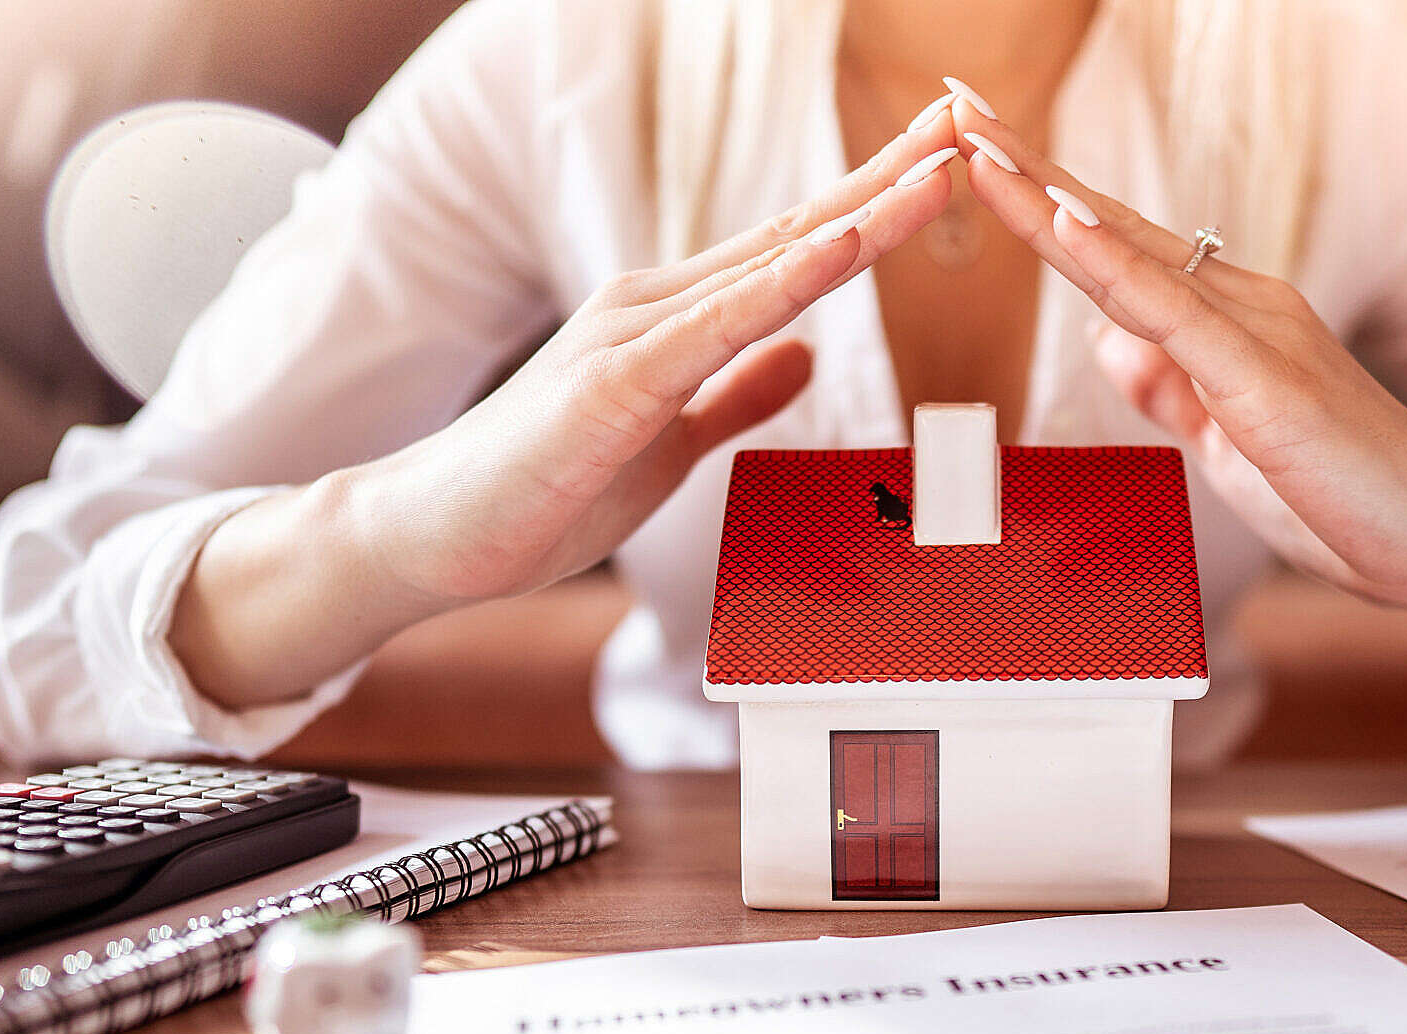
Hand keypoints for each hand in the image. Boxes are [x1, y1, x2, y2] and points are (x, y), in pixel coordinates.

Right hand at [353, 111, 965, 610]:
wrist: (435, 537)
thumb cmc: (542, 492)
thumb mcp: (670, 442)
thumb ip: (734, 394)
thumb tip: (804, 356)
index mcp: (677, 321)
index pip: (796, 249)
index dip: (877, 207)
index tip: (946, 166)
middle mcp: (659, 304)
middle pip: (798, 231)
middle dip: (889, 178)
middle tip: (971, 122)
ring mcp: (634, 333)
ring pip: (773, 263)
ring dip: (865, 213)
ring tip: (943, 168)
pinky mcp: (616, 380)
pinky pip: (718, 323)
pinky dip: (786, 282)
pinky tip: (843, 245)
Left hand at [947, 95, 1406, 703]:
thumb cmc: (1347, 499)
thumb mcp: (1230, 445)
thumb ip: (1173, 390)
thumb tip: (1110, 342)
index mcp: (1226, 323)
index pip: (1114, 250)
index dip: (1038, 201)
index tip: (974, 153)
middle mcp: (1241, 306)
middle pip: (1111, 228)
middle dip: (1025, 169)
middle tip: (953, 108)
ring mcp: (1257, 335)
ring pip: (1128, 255)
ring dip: (1045, 198)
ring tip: (977, 143)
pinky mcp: (1269, 384)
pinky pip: (1176, 315)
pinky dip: (1114, 266)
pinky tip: (1065, 222)